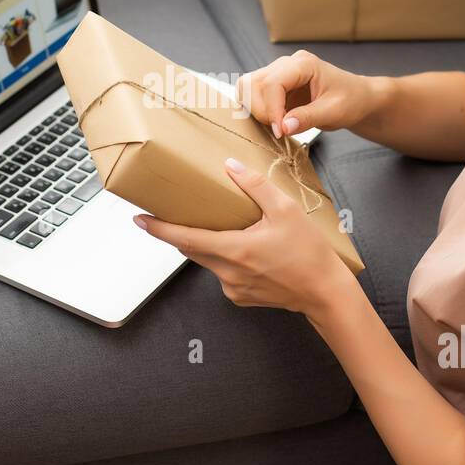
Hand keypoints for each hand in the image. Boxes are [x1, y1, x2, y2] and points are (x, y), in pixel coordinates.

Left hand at [134, 157, 351, 318]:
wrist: (326, 293)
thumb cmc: (309, 253)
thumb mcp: (286, 211)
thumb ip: (255, 187)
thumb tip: (230, 167)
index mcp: (234, 251)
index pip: (185, 239)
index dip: (159, 230)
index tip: (139, 220)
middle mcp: (228, 273)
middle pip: (192, 249)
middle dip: (181, 232)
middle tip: (173, 213)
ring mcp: (233, 289)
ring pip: (209, 261)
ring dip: (209, 244)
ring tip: (224, 227)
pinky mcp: (241, 297)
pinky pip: (224, 274)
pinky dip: (227, 259)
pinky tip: (248, 250)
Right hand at [236, 50, 373, 138]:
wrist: (356, 98)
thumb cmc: (351, 100)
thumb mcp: (334, 112)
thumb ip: (308, 117)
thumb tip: (283, 126)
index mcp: (304, 64)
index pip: (273, 83)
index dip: (272, 109)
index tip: (280, 131)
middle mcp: (287, 63)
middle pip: (254, 83)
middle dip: (261, 110)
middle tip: (279, 129)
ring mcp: (279, 72)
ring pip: (248, 87)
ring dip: (256, 110)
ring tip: (277, 124)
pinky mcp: (274, 85)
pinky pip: (253, 95)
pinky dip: (258, 110)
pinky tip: (275, 121)